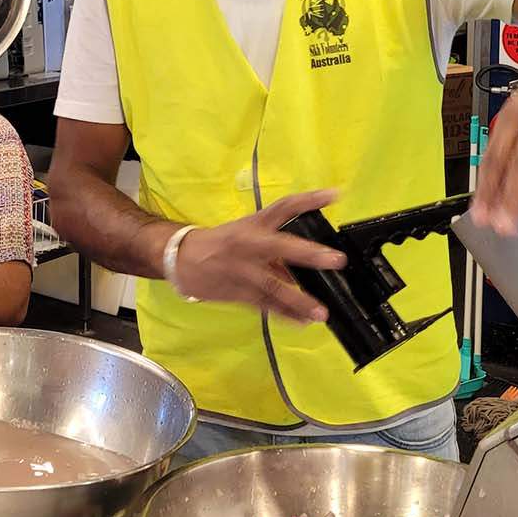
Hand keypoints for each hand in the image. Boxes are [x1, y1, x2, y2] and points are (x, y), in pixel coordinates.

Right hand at [168, 191, 345, 323]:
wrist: (181, 260)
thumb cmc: (221, 244)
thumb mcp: (247, 232)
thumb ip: (277, 246)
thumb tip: (309, 261)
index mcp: (254, 225)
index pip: (284, 207)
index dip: (308, 200)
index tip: (333, 194)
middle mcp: (249, 245)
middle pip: (281, 246)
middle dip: (309, 254)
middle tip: (336, 260)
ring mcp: (243, 271)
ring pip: (274, 286)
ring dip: (299, 300)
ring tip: (321, 312)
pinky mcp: (238, 292)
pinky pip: (265, 306)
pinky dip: (285, 315)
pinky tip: (302, 322)